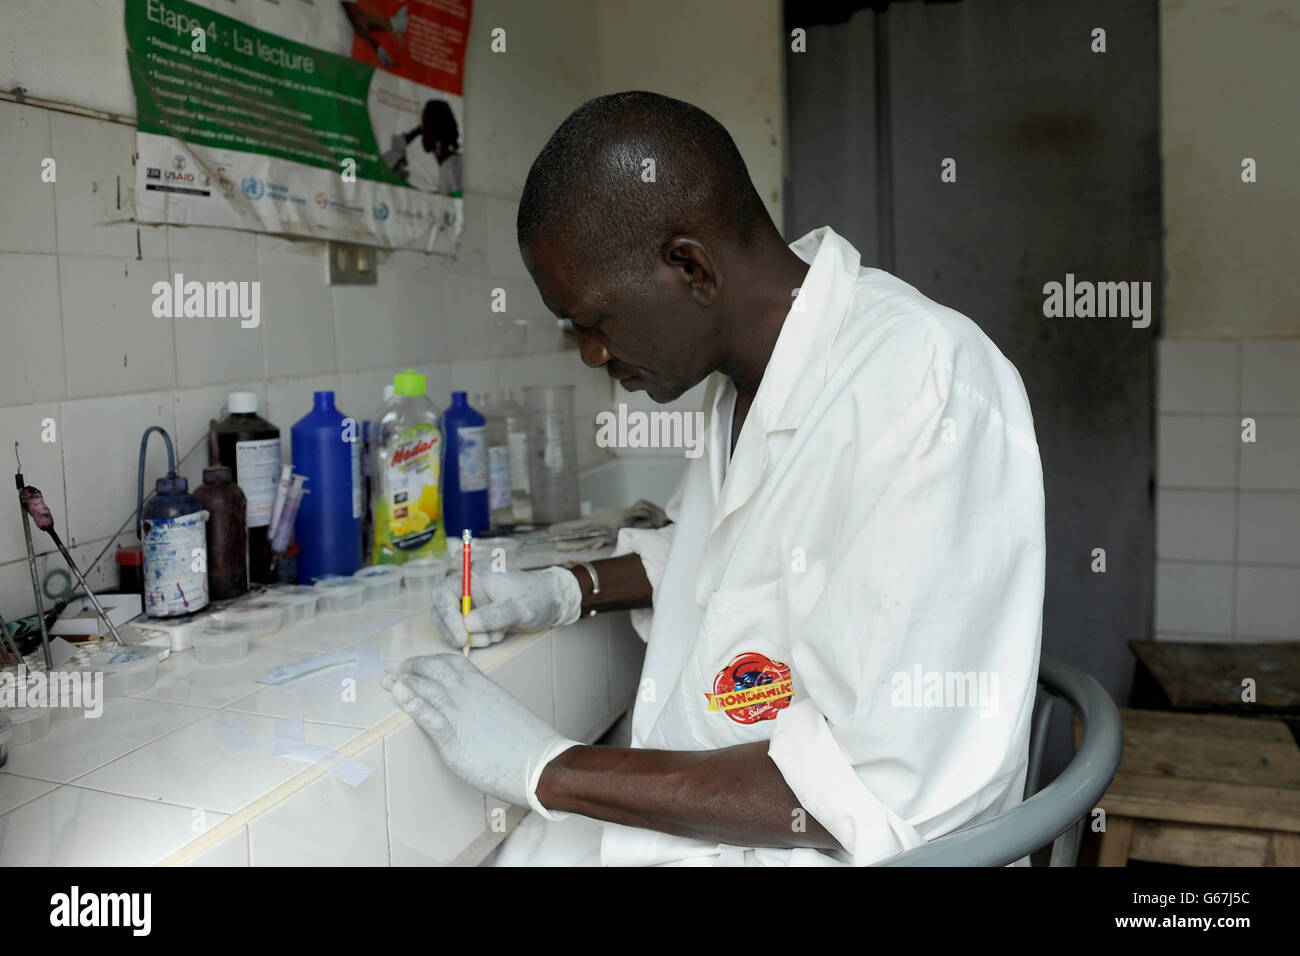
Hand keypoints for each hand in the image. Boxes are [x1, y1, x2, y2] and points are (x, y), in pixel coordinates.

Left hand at [384, 653, 578, 814]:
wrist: (539, 763)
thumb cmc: (525, 742)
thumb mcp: (502, 711)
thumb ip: (483, 703)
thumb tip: (469, 707)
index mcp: (483, 685)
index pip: (449, 661)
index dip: (427, 660)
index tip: (412, 665)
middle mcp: (469, 693)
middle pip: (432, 669)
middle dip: (409, 668)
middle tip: (392, 673)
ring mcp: (461, 714)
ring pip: (427, 687)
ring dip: (404, 681)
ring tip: (388, 682)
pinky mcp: (454, 738)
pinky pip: (429, 716)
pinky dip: (412, 702)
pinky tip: (400, 695)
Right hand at [430, 566, 581, 649]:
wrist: (549, 603)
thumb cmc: (534, 597)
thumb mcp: (517, 607)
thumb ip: (493, 616)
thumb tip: (468, 625)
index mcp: (473, 575)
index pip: (443, 594)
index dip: (447, 617)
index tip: (462, 637)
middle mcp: (467, 587)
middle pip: (442, 611)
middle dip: (457, 631)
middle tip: (478, 642)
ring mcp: (470, 603)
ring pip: (452, 625)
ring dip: (470, 637)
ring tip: (494, 637)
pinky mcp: (475, 617)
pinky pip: (464, 632)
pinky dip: (476, 639)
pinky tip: (496, 635)